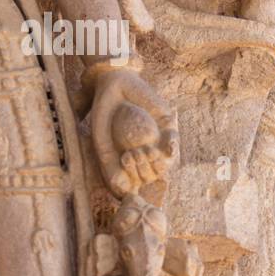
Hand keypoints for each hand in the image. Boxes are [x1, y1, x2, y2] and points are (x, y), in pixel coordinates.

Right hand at [90, 67, 177, 196]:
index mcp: (129, 160)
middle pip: (152, 175)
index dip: (133, 180)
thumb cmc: (103, 114)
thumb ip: (109, 166)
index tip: (123, 166)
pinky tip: (169, 149)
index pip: (136, 180)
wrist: (113, 85)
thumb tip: (120, 190)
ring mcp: (157, 140)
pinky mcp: (167, 125)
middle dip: (144, 172)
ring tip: (144, 152)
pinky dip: (171, 147)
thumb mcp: (101, 142)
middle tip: (130, 155)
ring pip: (164, 163)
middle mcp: (144, 152)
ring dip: (157, 163)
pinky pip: (173, 141)